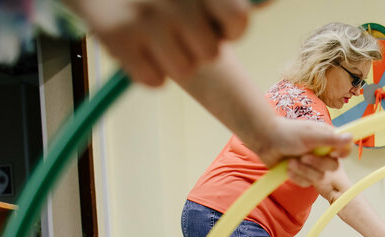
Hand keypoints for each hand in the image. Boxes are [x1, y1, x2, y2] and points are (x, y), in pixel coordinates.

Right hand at [64, 0, 250, 86]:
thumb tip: (267, 2)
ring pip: (184, 70)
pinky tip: (139, 47)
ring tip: (157, 38)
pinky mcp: (117, 36)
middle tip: (179, 30)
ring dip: (174, 60)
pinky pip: (154, 81)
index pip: (238, 20)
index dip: (231, 29)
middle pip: (210, 52)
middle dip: (198, 47)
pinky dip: (148, 72)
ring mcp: (143, 16)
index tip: (217, 24)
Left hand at [257, 119, 352, 186]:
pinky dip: (296, 176)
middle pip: (333, 167)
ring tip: (291, 161)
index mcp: (327, 139)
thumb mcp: (310, 135)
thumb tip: (351, 137)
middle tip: (303, 156)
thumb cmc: (287, 133)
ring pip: (319, 178)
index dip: (340, 154)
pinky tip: (287, 167)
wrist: (265, 141)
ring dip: (303, 171)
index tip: (332, 153)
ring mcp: (312, 164)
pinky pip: (306, 183)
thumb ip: (331, 139)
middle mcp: (322, 152)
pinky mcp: (302, 174)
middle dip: (316, 164)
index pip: (344, 150)